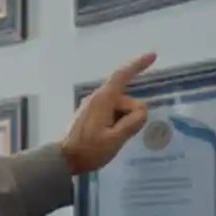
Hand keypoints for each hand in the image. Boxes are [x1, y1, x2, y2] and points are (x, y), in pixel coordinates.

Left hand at [60, 52, 156, 173]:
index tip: (153, 56)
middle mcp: (97, 98)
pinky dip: (116, 123)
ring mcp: (93, 106)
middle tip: (120, 136)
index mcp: (103, 99)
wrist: (62, 159)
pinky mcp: (90, 115)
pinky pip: (111, 113)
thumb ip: (132, 123)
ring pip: (120, 108)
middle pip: (126, 99)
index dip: (138, 65)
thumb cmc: (88, 150)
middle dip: (132, 115)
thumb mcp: (115, 139)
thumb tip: (142, 111)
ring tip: (111, 140)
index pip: (123, 75)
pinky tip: (109, 138)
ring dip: (123, 122)